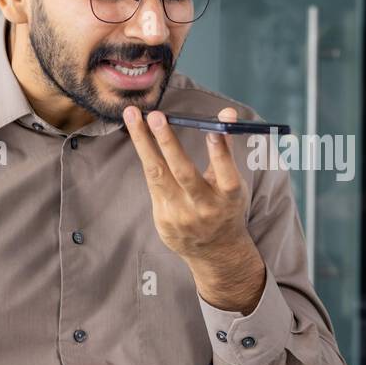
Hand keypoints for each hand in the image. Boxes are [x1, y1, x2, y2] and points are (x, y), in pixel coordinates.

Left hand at [122, 105, 264, 312]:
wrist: (215, 251)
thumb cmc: (225, 206)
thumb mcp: (233, 182)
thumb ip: (227, 148)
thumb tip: (226, 113)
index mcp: (229, 198)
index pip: (226, 174)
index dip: (221, 153)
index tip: (212, 130)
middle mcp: (205, 208)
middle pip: (184, 173)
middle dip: (168, 142)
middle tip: (156, 115)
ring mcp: (181, 216)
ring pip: (158, 175)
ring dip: (143, 143)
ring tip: (132, 116)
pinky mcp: (163, 219)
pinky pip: (152, 182)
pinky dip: (146, 157)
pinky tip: (139, 137)